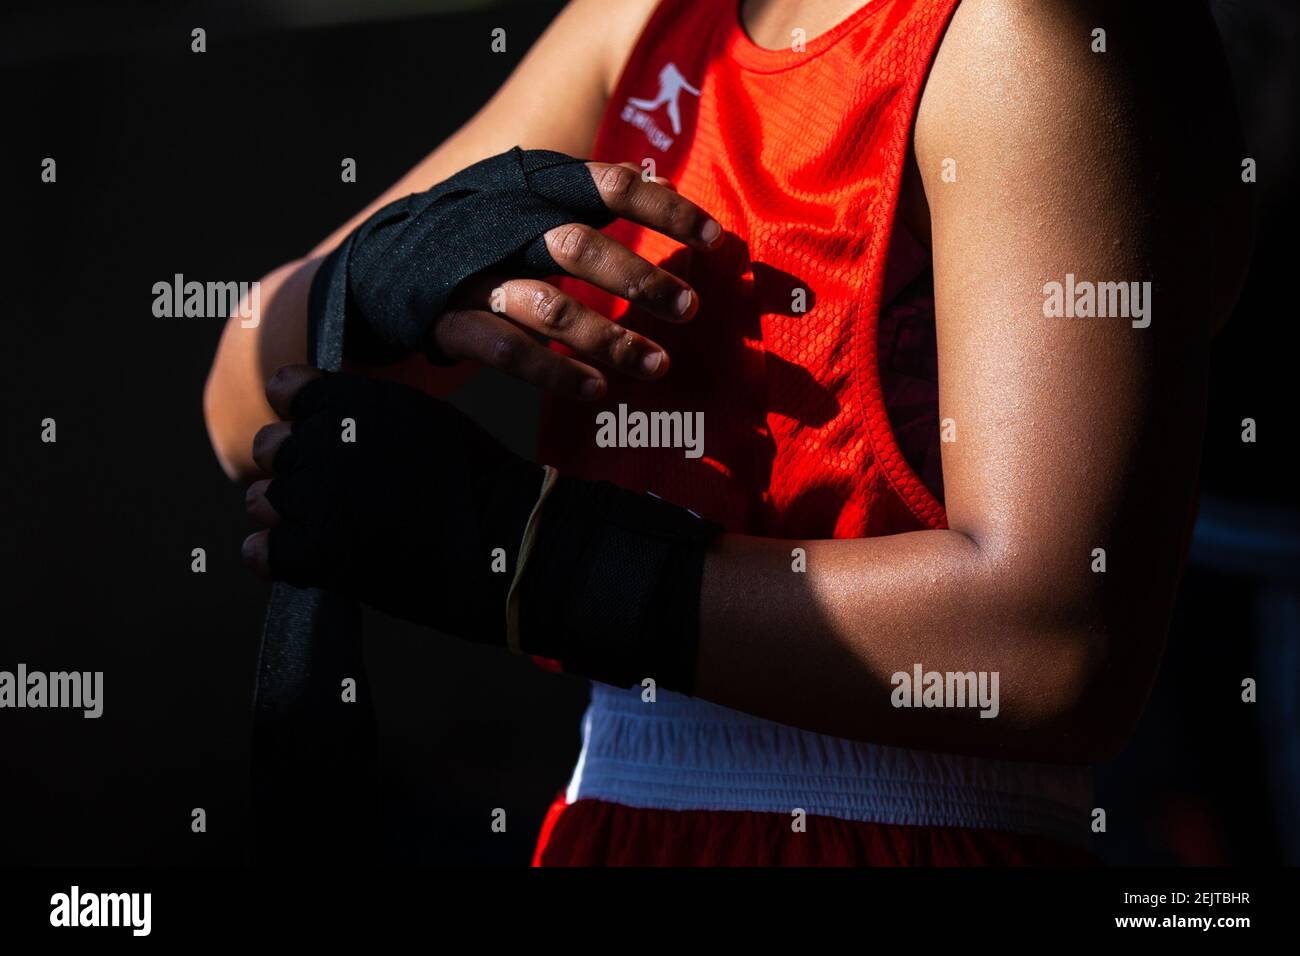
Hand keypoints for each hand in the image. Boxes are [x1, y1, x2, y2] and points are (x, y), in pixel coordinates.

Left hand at [242, 365, 540, 644]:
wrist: (504, 543)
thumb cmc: (480, 482)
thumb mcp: (426, 418)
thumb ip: (370, 412)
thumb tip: (330, 419)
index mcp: (353, 401)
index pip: (287, 389)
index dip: (301, 413)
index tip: (321, 434)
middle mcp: (325, 442)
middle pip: (270, 447)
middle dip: (295, 467)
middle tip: (332, 491)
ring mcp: (316, 499)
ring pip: (262, 499)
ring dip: (288, 513)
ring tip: (329, 528)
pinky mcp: (315, 552)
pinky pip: (261, 551)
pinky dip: (276, 557)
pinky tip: (308, 558)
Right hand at [432, 161, 721, 399]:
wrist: (377, 272)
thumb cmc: (480, 243)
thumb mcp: (529, 209)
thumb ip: (589, 205)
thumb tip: (668, 195)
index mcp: (531, 191)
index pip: (607, 185)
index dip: (664, 209)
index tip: (715, 240)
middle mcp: (501, 227)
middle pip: (577, 246)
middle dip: (639, 279)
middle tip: (689, 309)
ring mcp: (471, 277)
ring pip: (547, 307)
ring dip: (608, 338)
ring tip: (656, 365)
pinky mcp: (448, 323)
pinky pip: (508, 352)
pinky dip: (556, 373)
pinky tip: (597, 390)